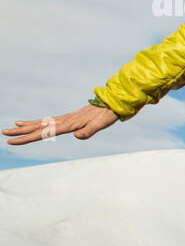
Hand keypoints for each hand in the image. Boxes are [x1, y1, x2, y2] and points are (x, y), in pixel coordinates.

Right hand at [4, 105, 118, 144]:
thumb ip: (90, 131)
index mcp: (68, 124)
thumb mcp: (101, 125)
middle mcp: (64, 120)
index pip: (43, 133)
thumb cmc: (107, 115)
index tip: (13, 141)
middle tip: (4, 134)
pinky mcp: (70, 118)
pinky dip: (39, 123)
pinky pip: (50, 122)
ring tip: (12, 128)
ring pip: (42, 123)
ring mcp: (66, 118)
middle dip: (21, 132)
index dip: (27, 138)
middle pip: (38, 127)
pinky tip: (35, 124)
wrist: (113, 103)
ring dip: (27, 126)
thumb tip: (78, 137)